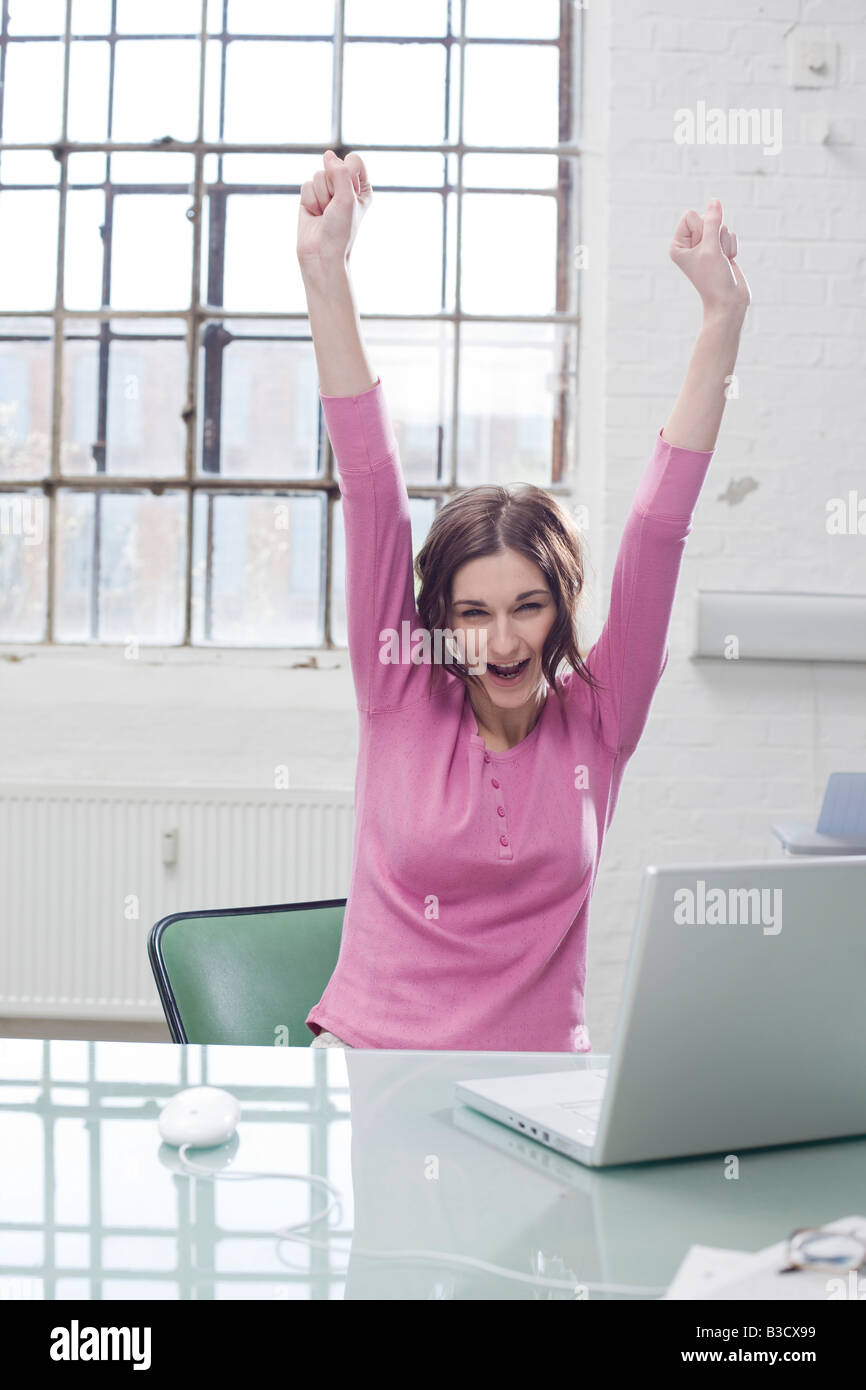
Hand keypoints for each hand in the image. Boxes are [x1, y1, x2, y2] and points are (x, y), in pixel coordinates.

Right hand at [297, 149, 372, 273]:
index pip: (353, 160)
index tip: (347, 197)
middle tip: (333, 210)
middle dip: (330, 188)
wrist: (321, 254)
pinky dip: (309, 200)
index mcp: (362, 188)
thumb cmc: (340, 231)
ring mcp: (327, 192)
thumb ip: (340, 172)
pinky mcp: (311, 197)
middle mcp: (345, 188)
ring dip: (320, 197)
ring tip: (324, 214)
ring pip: (318, 175)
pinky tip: (314, 214)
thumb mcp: (346, 199)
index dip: (346, 175)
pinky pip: (306, 185)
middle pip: (333, 166)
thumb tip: (327, 154)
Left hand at [669, 198, 750, 321]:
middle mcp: (689, 244)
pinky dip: (731, 247)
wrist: (728, 302)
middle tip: (713, 257)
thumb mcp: (711, 248)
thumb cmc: (713, 279)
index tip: (703, 251)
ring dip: (724, 243)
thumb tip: (715, 201)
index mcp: (677, 244)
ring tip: (720, 261)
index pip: (691, 215)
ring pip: (720, 226)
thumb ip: (712, 222)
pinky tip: (727, 261)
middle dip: (715, 235)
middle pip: (707, 218)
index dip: (702, 230)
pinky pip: (729, 233)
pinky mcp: (718, 249)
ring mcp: (704, 246)